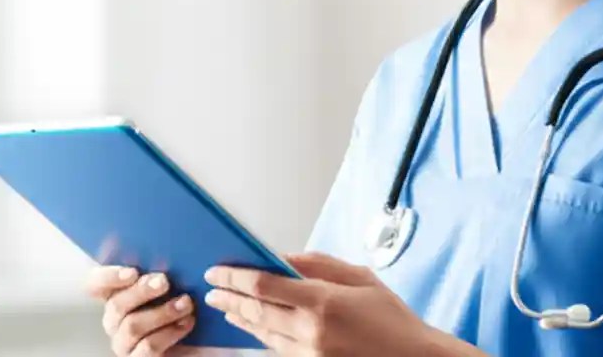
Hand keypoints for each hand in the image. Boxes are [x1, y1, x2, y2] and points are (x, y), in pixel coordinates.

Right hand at [84, 265, 198, 355]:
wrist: (197, 343)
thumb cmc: (179, 307)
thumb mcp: (169, 285)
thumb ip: (157, 271)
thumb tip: (162, 254)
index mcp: (115, 296)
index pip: (94, 284)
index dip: (107, 277)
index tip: (132, 271)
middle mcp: (114, 321)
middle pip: (116, 306)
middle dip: (141, 292)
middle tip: (164, 281)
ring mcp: (124, 343)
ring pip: (132, 326)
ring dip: (161, 312)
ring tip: (185, 303)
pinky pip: (148, 347)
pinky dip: (169, 333)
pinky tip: (186, 323)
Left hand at [203, 252, 479, 355]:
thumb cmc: (391, 318)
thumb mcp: (359, 278)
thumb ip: (319, 264)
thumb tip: (283, 255)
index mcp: (323, 302)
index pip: (264, 285)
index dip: (235, 276)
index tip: (217, 270)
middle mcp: (311, 331)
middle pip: (255, 311)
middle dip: (229, 297)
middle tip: (211, 289)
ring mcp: (309, 355)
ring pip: (262, 334)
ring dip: (240, 318)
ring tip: (224, 306)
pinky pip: (277, 351)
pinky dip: (261, 337)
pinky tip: (251, 327)